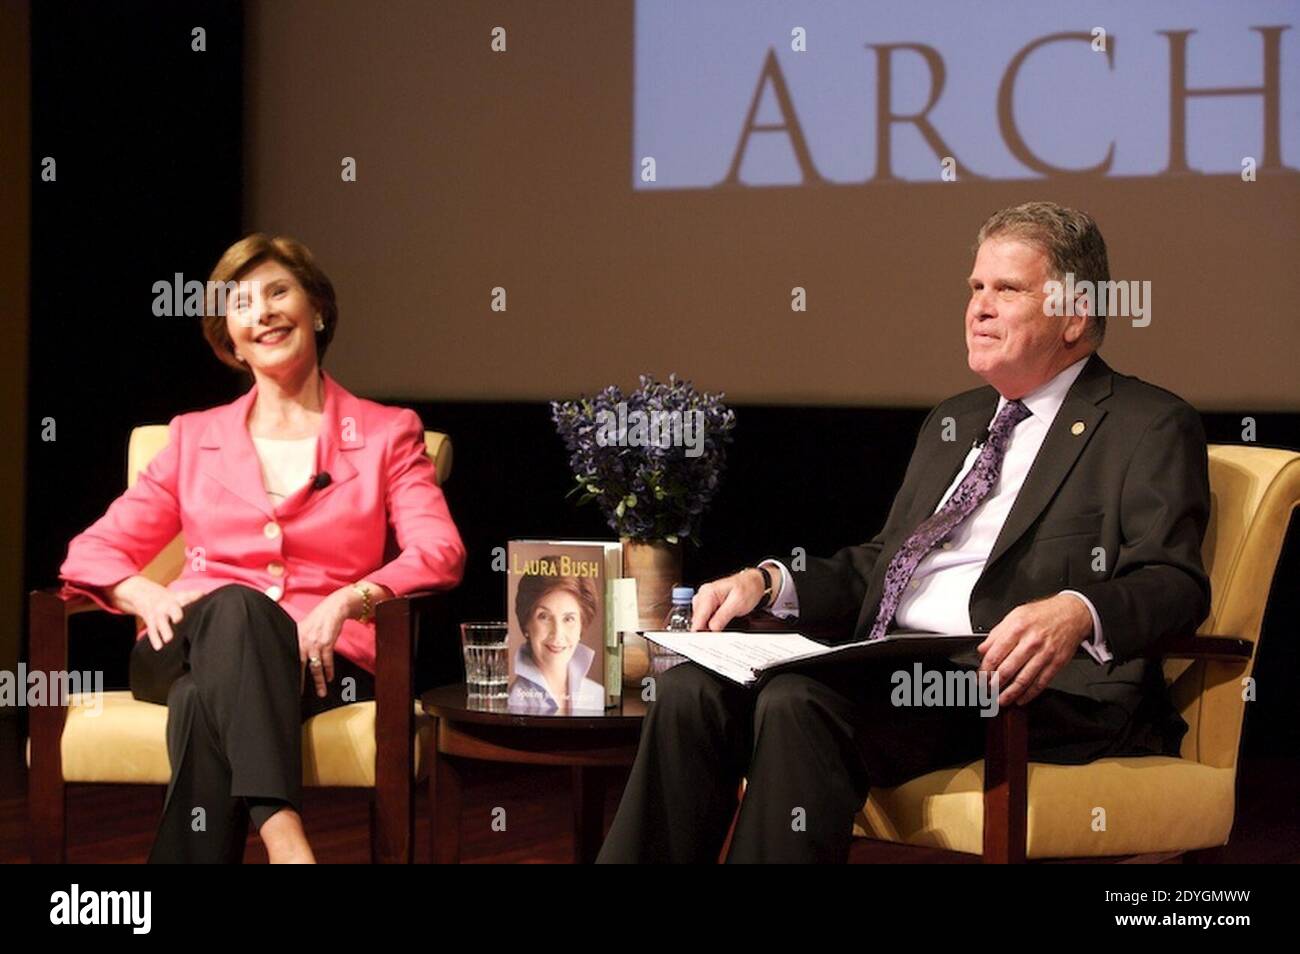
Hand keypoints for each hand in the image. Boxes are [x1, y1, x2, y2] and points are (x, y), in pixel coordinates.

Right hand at [108, 575, 204, 650]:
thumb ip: (194, 597)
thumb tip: (207, 597)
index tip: (202, 596)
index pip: (188, 595)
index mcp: (178, 598)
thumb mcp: (180, 596)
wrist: (144, 594)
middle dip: (176, 613)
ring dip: (164, 630)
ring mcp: (158, 613)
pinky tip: (159, 647)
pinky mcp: (150, 621)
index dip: (194, 595)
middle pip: (172, 608)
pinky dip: (155, 639)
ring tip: (168, 639)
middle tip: (178, 619)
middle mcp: (168, 605)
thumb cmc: (170, 600)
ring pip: (161, 621)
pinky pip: (152, 630)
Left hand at [297, 588, 351, 697]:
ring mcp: (315, 643)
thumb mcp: (303, 628)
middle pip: (300, 666)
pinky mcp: (327, 644)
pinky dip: (329, 671)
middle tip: (300, 694)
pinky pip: (327, 661)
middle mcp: (303, 642)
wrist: (333, 609)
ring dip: (320, 681)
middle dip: (301, 682)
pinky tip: (330, 678)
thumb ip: (298, 641)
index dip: (288, 672)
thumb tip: (293, 656)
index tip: (287, 684)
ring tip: (321, 692)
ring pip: (316, 667)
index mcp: (295, 638)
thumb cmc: (318, 619)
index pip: (289, 658)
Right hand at [691, 568, 767, 631]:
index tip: (706, 642)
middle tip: (719, 636)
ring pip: (700, 620)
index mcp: (708, 592)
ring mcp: (704, 599)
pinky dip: (710, 623)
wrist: (754, 583)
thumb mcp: (738, 604)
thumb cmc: (748, 589)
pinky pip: (704, 617)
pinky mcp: (707, 604)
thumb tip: (711, 629)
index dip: (701, 631)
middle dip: (705, 630)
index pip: (698, 617)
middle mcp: (703, 595)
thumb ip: (723, 616)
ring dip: (708, 627)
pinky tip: (720, 624)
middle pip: (697, 619)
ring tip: (723, 627)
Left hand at [977, 594, 1093, 705]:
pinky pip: (1040, 683)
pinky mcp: (1056, 663)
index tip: (980, 677)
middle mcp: (1031, 642)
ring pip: (1023, 680)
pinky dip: (1029, 694)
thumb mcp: (1015, 616)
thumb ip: (996, 634)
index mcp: (1017, 629)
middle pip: (1007, 670)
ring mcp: (1045, 654)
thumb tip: (982, 649)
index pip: (994, 655)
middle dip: (994, 685)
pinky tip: (1020, 699)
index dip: (984, 670)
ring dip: (1009, 694)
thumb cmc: (1043, 614)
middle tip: (987, 691)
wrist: (1072, 613)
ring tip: (1000, 700)